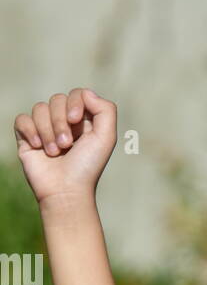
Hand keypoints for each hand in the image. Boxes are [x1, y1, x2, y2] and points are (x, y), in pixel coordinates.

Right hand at [13, 88, 116, 205]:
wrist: (65, 191)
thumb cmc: (87, 166)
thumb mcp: (106, 138)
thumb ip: (105, 110)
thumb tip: (85, 93)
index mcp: (84, 120)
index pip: (77, 94)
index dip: (74, 102)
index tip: (75, 120)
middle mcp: (64, 121)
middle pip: (57, 99)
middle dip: (60, 122)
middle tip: (67, 145)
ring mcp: (45, 128)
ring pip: (39, 108)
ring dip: (47, 131)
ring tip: (55, 152)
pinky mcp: (27, 137)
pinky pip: (22, 119)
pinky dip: (30, 131)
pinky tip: (38, 147)